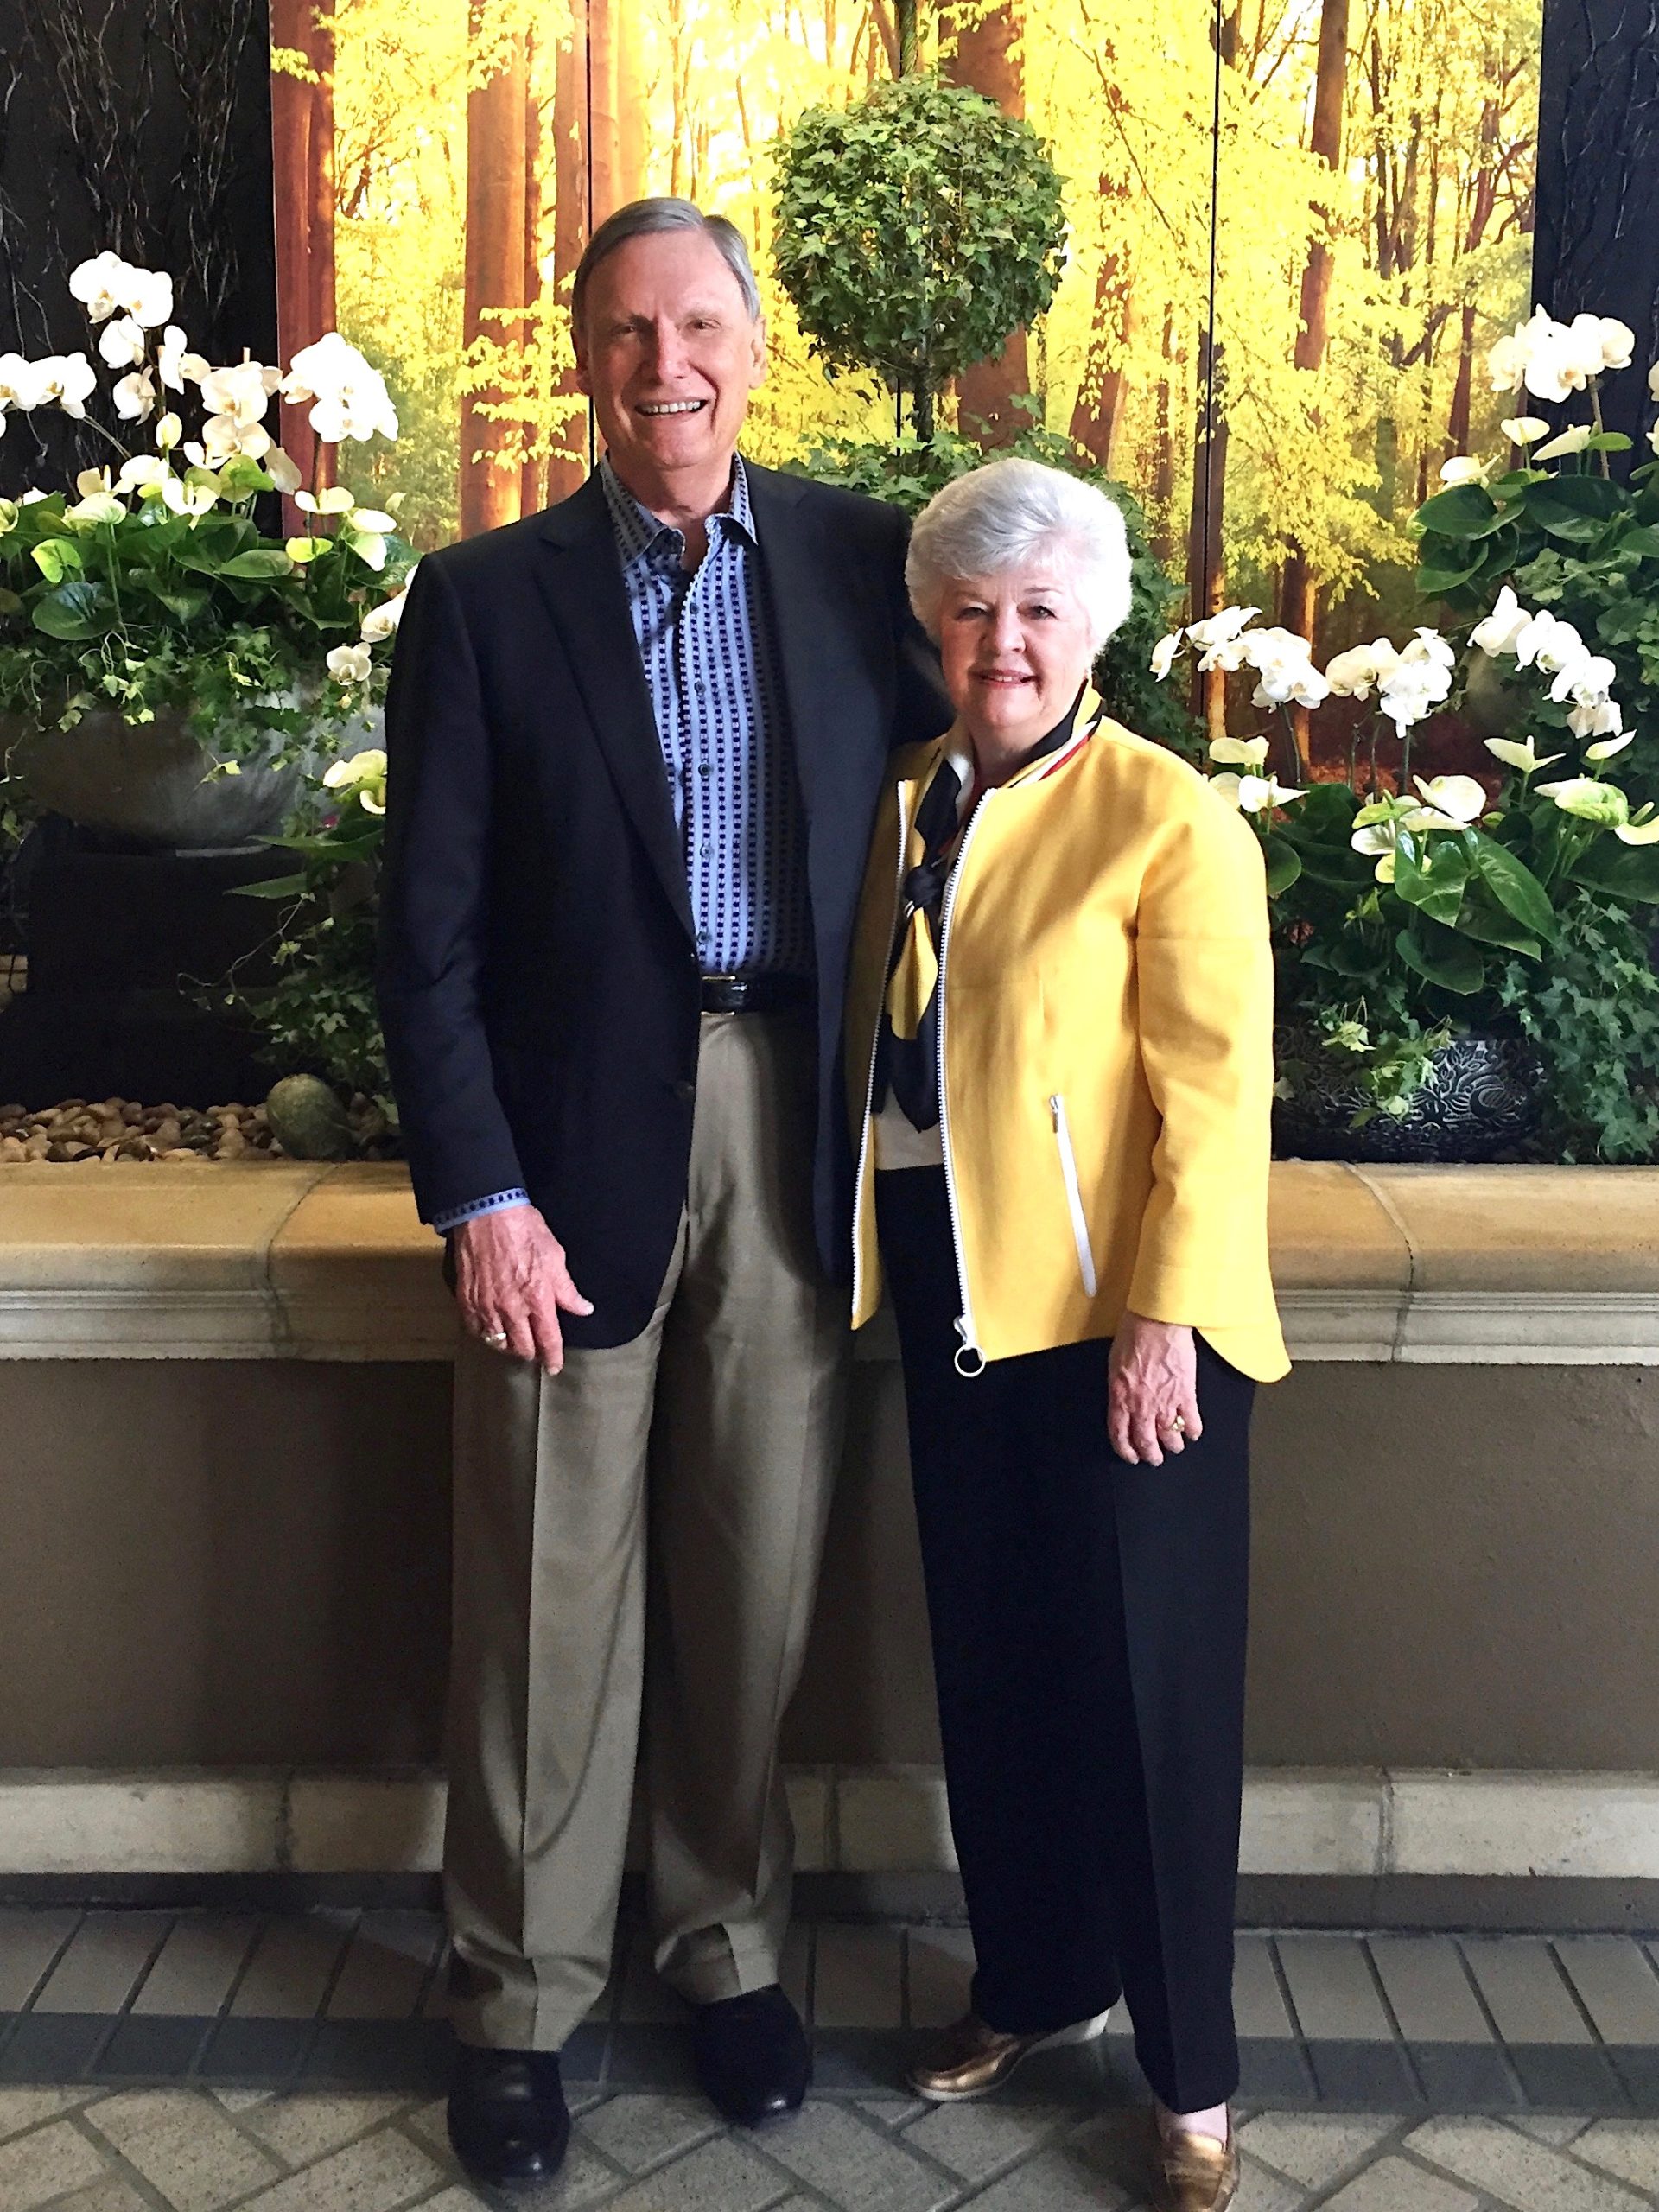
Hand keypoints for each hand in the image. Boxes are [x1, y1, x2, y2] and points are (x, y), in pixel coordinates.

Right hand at [454, 1205, 592, 1373]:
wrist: (485, 1213)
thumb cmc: (524, 1230)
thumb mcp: (555, 1256)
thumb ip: (568, 1290)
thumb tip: (583, 1308)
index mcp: (537, 1299)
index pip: (548, 1340)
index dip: (553, 1357)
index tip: (555, 1367)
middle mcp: (511, 1308)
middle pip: (522, 1347)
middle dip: (531, 1352)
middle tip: (535, 1350)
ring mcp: (486, 1306)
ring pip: (498, 1342)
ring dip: (509, 1345)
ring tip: (515, 1341)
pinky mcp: (467, 1300)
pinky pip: (475, 1329)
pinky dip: (485, 1333)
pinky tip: (491, 1328)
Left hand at [1107, 1313, 1201, 1466]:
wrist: (1157, 1322)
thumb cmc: (1133, 1335)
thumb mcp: (1114, 1366)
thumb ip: (1118, 1389)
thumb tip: (1121, 1401)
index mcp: (1121, 1398)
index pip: (1120, 1435)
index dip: (1126, 1451)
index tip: (1131, 1456)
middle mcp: (1142, 1406)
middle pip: (1147, 1442)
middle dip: (1151, 1455)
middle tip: (1154, 1459)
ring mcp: (1166, 1402)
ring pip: (1170, 1437)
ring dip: (1173, 1445)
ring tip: (1175, 1446)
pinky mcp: (1186, 1394)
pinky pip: (1192, 1422)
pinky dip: (1193, 1431)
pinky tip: (1193, 1433)